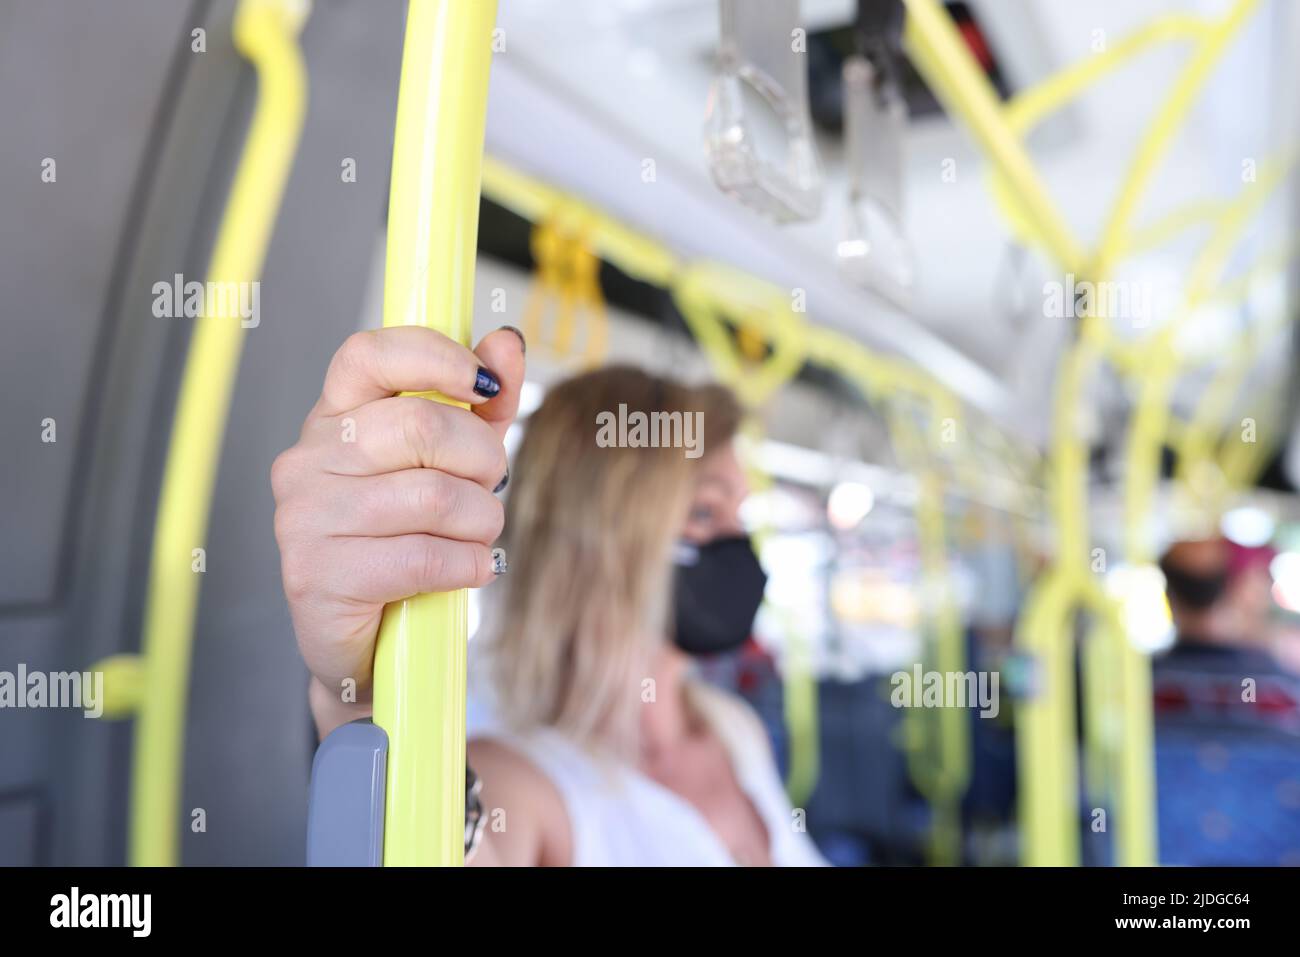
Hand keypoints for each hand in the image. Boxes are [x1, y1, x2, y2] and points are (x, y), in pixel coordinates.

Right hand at [272, 326, 524, 734]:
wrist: (372, 647)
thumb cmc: (408, 543)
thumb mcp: (450, 465)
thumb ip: (479, 404)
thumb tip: (506, 341)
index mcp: (335, 419)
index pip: (371, 354)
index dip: (437, 358)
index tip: (484, 386)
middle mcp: (308, 460)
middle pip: (422, 426)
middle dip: (483, 459)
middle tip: (492, 486)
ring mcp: (304, 518)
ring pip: (434, 496)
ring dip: (482, 521)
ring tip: (479, 537)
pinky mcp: (317, 576)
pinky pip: (423, 555)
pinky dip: (467, 564)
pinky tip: (470, 571)